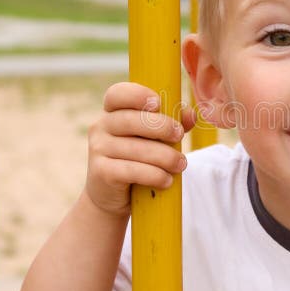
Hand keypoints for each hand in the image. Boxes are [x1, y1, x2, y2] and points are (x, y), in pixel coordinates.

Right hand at [84, 82, 196, 215]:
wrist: (114, 197)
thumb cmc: (139, 159)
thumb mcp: (156, 138)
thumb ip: (173, 123)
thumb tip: (191, 115)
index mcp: (113, 111)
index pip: (117, 94)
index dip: (137, 95)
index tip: (158, 103)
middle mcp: (101, 126)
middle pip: (130, 120)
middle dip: (161, 126)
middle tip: (180, 136)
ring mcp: (98, 149)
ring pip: (136, 148)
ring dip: (165, 156)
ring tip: (180, 164)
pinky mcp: (100, 172)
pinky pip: (132, 170)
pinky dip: (154, 175)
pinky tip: (167, 180)